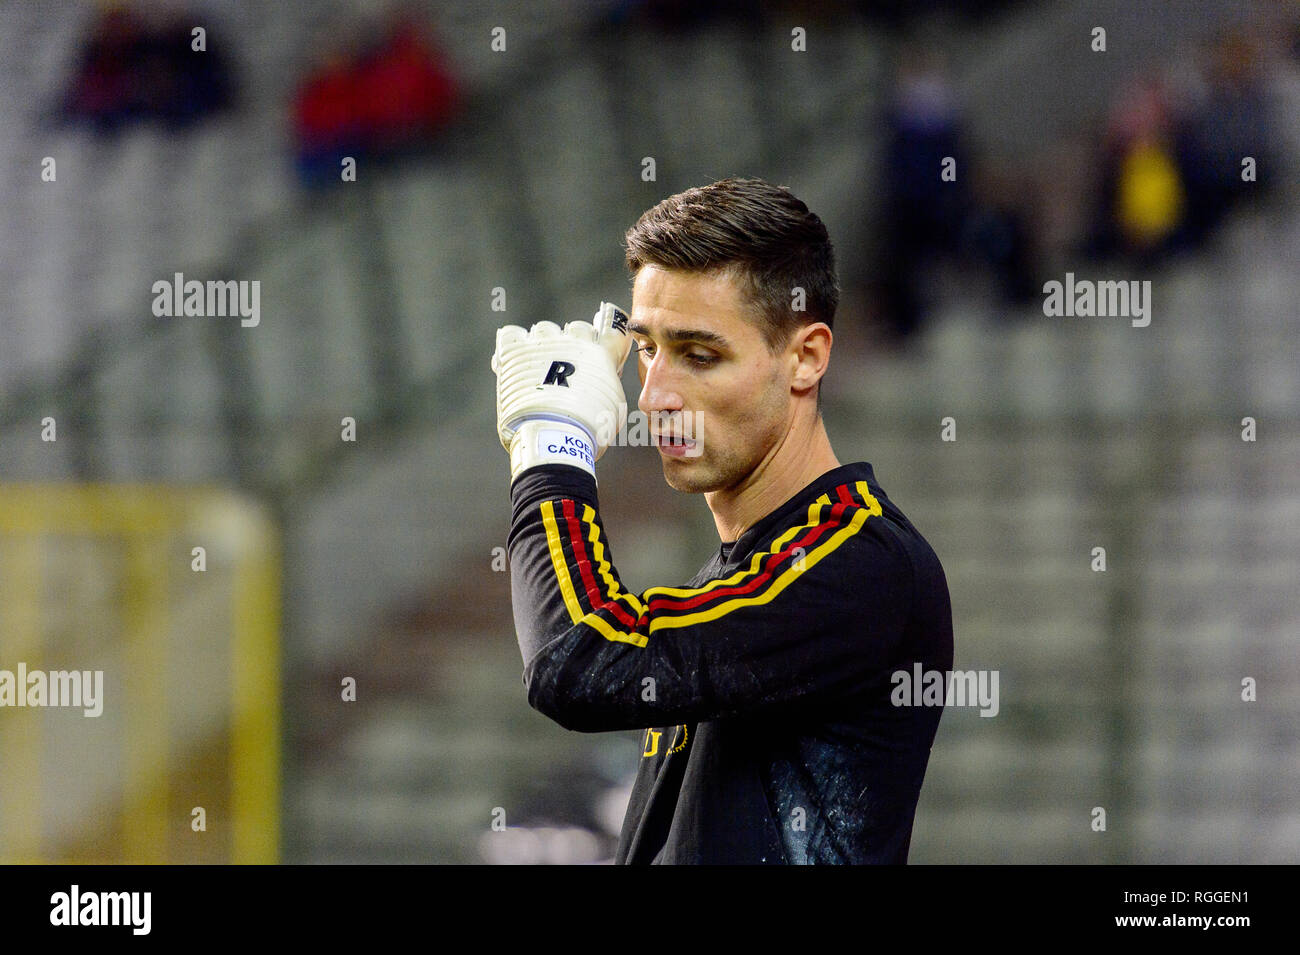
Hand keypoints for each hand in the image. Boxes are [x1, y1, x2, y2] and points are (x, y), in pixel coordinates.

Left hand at [492, 302, 632, 480]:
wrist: (554, 438)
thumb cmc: (589, 430)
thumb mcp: (613, 408)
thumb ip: (609, 384)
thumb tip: (604, 377)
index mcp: (602, 355)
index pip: (613, 328)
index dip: (607, 336)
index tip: (600, 346)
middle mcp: (574, 342)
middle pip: (577, 329)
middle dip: (575, 346)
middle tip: (568, 371)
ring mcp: (543, 344)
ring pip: (546, 330)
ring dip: (544, 346)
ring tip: (539, 372)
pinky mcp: (515, 351)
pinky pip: (512, 335)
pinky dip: (513, 345)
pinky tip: (514, 362)